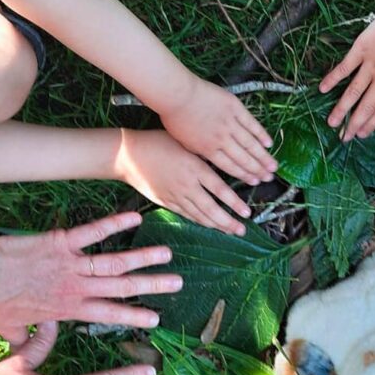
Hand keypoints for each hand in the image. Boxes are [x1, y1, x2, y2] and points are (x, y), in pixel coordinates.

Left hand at [0, 212, 180, 344]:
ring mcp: (69, 264)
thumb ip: (28, 339)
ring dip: (143, 258)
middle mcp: (76, 287)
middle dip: (152, 285)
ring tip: (167, 254)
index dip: (134, 315)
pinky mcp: (59, 243)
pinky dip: (115, 223)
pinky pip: (92, 232)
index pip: (109, 313)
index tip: (156, 318)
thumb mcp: (11, 332)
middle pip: (122, 287)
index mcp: (67, 309)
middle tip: (177, 283)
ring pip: (114, 261)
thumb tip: (32, 345)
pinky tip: (136, 217)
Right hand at [115, 130, 251, 235]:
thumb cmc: (158, 142)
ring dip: (216, 225)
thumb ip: (204, 156)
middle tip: (242, 230)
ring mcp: (175, 195)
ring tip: (230, 231)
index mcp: (194, 168)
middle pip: (211, 208)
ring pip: (199, 214)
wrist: (128, 155)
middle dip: (228, 222)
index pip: (220, 190)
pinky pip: (186, 214)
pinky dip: (199, 221)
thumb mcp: (185, 144)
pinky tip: (209, 225)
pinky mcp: (165, 201)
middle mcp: (186, 185)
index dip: (234, 203)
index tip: (246, 212)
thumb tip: (226, 163)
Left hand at [160, 78, 276, 185]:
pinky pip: (251, 123)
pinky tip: (269, 143)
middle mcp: (222, 139)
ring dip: (263, 156)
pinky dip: (261, 134)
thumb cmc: (175, 118)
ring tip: (273, 166)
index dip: (244, 175)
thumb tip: (211, 162)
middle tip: (269, 178)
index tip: (255, 182)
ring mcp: (230, 123)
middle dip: (258, 169)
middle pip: (243, 158)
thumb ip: (201, 153)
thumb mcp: (185, 143)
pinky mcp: (234, 108)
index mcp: (208, 149)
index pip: (230, 166)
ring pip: (250, 143)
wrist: (178, 94)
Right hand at [320, 3, 374, 141]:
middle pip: (366, 106)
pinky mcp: (360, 50)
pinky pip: (344, 68)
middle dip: (354, 123)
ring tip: (331, 122)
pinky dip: (333, 79)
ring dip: (341, 109)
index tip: (362, 135)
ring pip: (353, 92)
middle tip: (343, 137)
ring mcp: (370, 66)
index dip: (372, 124)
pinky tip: (323, 90)